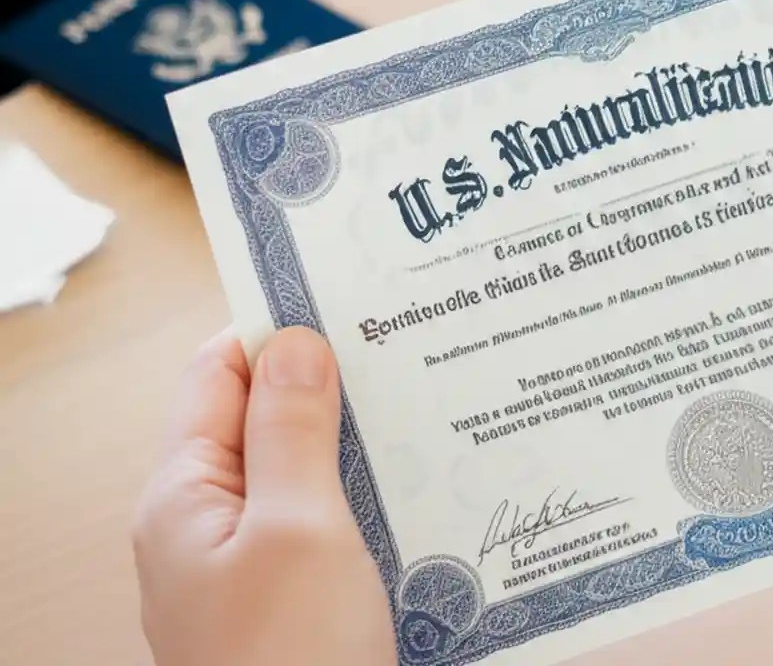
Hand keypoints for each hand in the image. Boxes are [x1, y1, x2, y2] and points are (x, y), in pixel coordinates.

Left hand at [132, 327, 397, 665]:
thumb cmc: (291, 659)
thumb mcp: (300, 531)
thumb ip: (292, 432)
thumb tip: (293, 343)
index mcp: (184, 499)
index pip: (219, 376)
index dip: (276, 332)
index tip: (348, 308)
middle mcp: (204, 529)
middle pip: (263, 425)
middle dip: (330, 391)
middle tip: (405, 361)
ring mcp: (244, 569)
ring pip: (301, 479)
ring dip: (354, 452)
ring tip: (423, 424)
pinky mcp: (287, 601)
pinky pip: (322, 529)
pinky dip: (363, 504)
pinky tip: (414, 498)